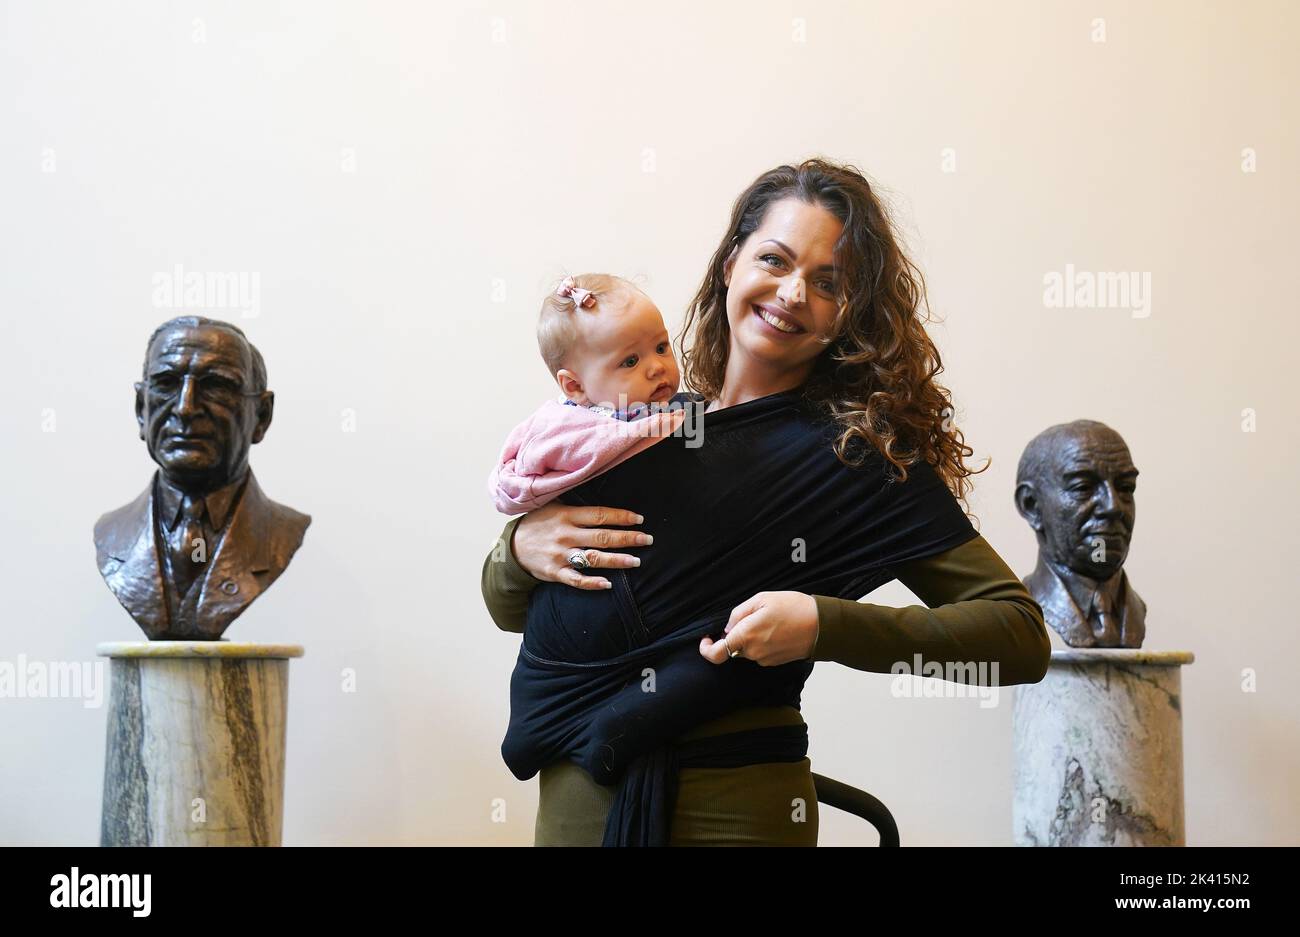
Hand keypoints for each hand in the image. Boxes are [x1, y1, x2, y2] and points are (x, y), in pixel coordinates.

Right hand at [512, 502, 650, 590]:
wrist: (512, 545)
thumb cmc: (539, 523)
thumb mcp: (554, 505)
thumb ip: (576, 503)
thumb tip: (602, 489)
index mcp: (567, 515)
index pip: (600, 515)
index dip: (621, 517)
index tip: (640, 519)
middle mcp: (565, 534)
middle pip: (601, 537)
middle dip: (627, 538)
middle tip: (647, 540)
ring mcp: (560, 555)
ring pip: (593, 559)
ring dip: (616, 560)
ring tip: (636, 561)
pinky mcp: (555, 572)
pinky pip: (576, 580)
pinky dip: (592, 583)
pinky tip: (608, 584)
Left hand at [699, 591, 819, 666]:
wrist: (823, 626)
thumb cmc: (794, 608)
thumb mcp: (762, 599)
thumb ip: (739, 613)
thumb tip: (728, 627)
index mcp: (746, 636)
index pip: (716, 654)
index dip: (707, 649)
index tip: (707, 639)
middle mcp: (753, 652)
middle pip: (733, 647)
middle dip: (737, 633)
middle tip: (753, 615)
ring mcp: (765, 659)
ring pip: (747, 649)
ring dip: (751, 637)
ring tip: (770, 619)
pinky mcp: (775, 662)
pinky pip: (760, 652)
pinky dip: (763, 642)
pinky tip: (777, 629)